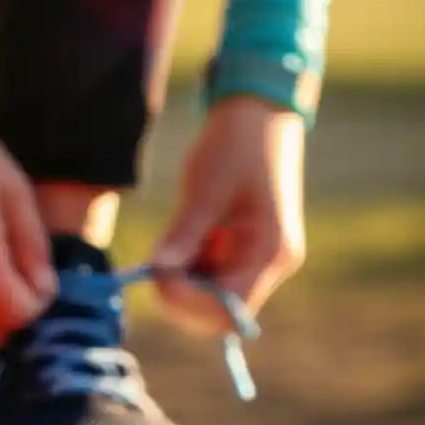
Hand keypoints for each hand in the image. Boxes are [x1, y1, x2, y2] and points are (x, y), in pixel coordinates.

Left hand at [151, 96, 306, 334]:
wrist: (257, 113)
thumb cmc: (235, 145)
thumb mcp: (204, 190)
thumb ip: (183, 236)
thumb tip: (158, 273)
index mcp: (270, 252)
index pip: (229, 309)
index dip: (189, 302)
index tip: (157, 275)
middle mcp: (269, 263)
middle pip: (221, 311)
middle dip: (182, 296)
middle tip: (153, 263)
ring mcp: (257, 258)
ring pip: (211, 295)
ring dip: (182, 280)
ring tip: (170, 241)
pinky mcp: (241, 248)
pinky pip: (210, 273)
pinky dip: (187, 265)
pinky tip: (178, 237)